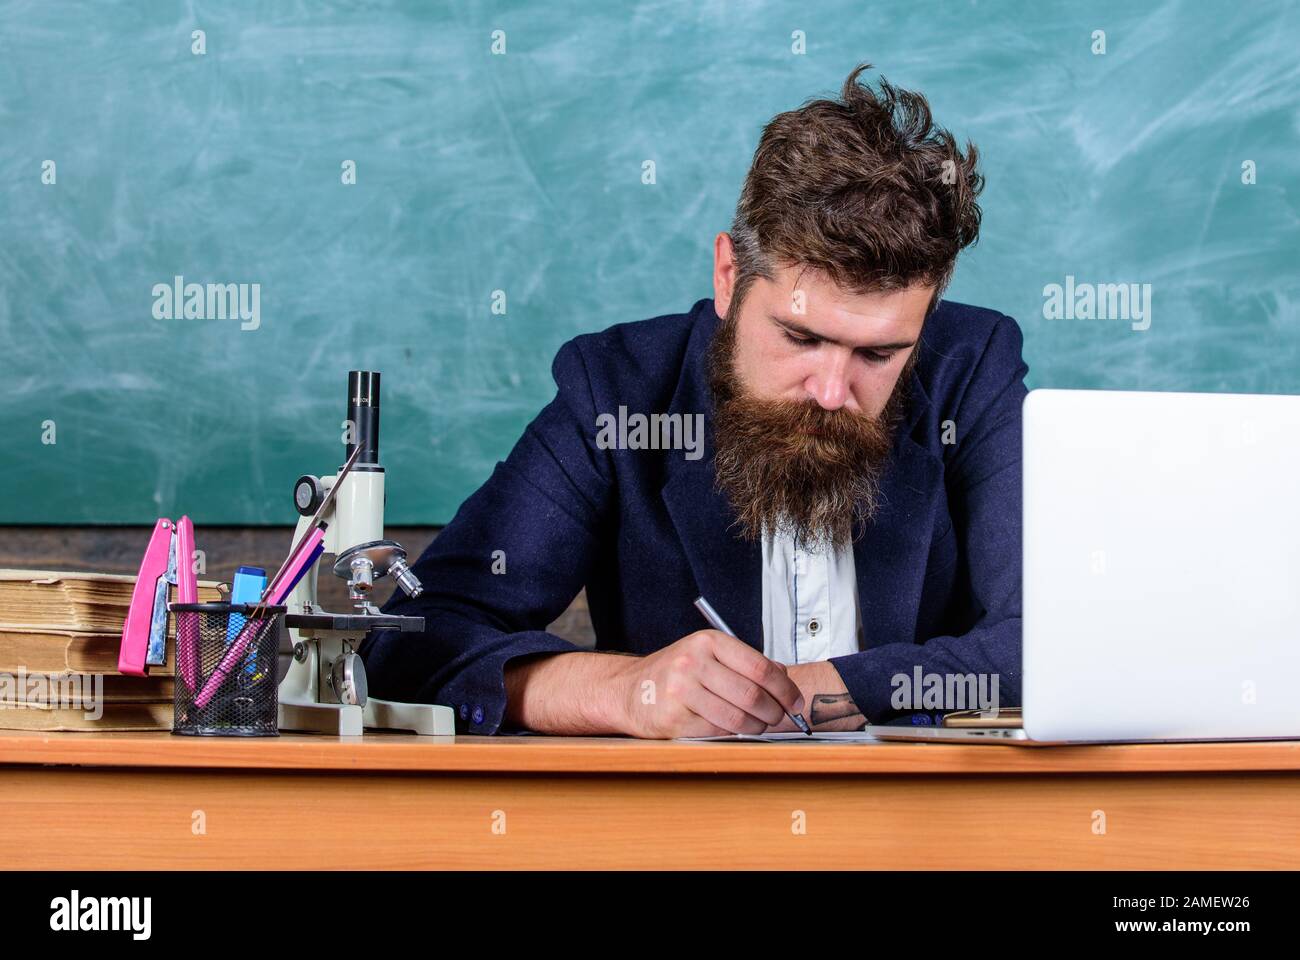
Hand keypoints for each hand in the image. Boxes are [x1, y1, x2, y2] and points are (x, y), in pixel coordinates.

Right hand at [609, 630, 805, 737]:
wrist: (629, 690)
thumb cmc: (674, 673)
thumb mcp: (708, 656)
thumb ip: (745, 664)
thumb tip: (785, 679)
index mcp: (707, 642)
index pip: (759, 666)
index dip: (784, 688)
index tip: (796, 701)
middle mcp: (693, 663)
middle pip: (752, 694)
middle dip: (775, 712)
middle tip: (782, 718)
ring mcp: (681, 691)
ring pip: (738, 717)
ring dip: (757, 727)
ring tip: (759, 726)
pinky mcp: (674, 718)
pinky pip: (718, 732)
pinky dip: (733, 734)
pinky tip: (733, 729)